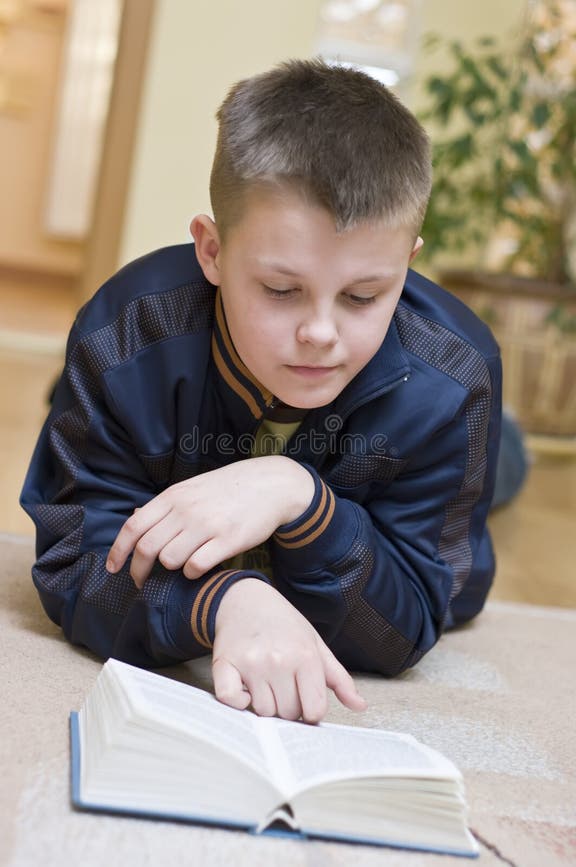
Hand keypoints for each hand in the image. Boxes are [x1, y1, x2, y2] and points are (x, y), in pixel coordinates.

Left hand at [105, 456, 314, 586]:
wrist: (272, 484)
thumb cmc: (230, 489)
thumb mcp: (193, 488)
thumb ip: (165, 505)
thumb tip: (134, 516)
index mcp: (174, 496)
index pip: (134, 526)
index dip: (118, 551)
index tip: (113, 568)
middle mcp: (186, 510)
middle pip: (147, 548)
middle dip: (138, 571)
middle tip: (141, 582)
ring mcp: (207, 525)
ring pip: (169, 560)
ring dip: (171, 569)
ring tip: (181, 565)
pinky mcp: (227, 540)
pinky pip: (195, 567)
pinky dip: (192, 572)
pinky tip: (199, 566)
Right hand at [211, 579, 366, 722]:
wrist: (245, 599)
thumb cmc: (284, 624)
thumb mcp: (315, 644)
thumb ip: (339, 678)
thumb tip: (360, 707)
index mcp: (305, 656)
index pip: (314, 711)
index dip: (311, 711)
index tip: (305, 700)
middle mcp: (278, 660)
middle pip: (288, 713)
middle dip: (288, 707)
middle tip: (284, 686)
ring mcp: (250, 663)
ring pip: (262, 711)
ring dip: (265, 704)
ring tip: (266, 682)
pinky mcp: (224, 664)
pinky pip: (231, 701)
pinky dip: (238, 702)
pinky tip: (244, 688)